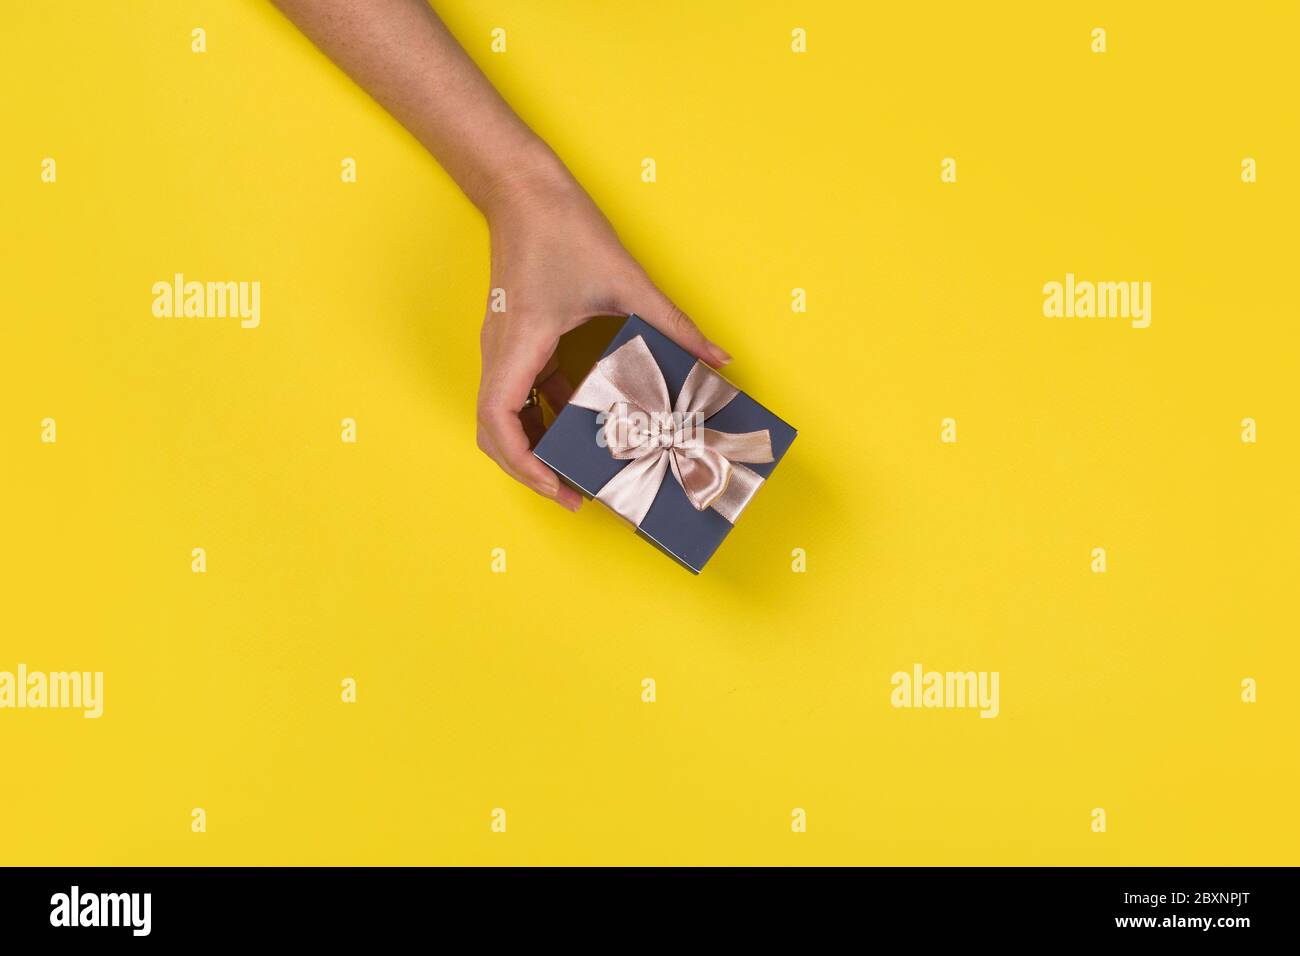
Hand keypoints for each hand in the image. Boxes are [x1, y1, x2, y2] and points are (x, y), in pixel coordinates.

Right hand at [476, 163, 731, 510]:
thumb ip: (673, 324)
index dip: (525, 467)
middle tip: (572, 494)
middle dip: (528, 470)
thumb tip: (718, 358)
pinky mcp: (513, 336)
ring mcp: (502, 345)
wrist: (522, 186)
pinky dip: (542, 412)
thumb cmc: (561, 225)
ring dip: (532, 444)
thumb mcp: (626, 280)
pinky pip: (518, 389)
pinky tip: (579, 417)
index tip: (560, 489)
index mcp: (518, 344)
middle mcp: (499, 351)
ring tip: (574, 466)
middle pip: (493, 431)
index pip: (499, 424)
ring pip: (502, 414)